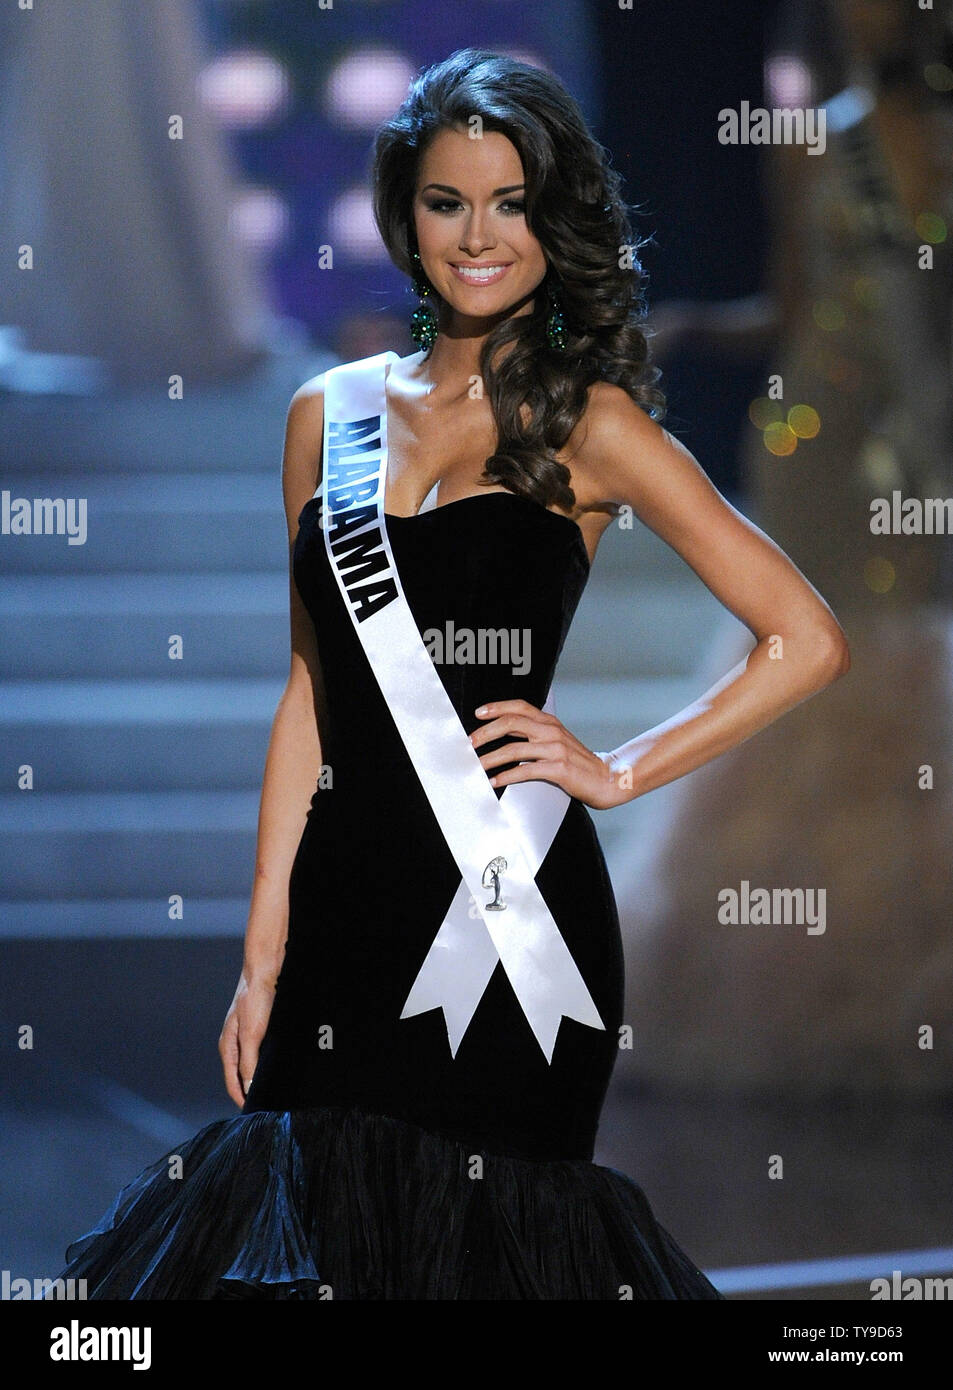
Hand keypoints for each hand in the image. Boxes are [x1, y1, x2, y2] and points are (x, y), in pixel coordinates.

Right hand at [218, 969, 276, 1108]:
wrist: (267, 970)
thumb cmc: (256, 999)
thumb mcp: (252, 1033)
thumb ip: (248, 1062)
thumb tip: (248, 1088)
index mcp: (228, 1046)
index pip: (232, 1082)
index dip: (242, 1099)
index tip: (254, 1112)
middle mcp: (237, 1043)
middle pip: (241, 1075)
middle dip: (251, 1091)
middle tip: (267, 1105)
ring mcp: (249, 1036)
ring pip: (253, 1065)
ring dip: (261, 1077)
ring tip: (275, 1090)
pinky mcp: (262, 1029)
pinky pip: (264, 1053)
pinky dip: (269, 1064)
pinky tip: (281, 1067)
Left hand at [469, 699, 629, 809]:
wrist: (606, 778)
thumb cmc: (577, 761)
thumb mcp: (556, 740)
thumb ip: (535, 734)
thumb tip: (505, 733)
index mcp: (550, 722)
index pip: (519, 707)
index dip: (496, 707)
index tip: (478, 713)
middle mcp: (551, 731)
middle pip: (511, 723)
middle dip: (486, 733)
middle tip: (470, 743)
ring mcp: (556, 749)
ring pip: (514, 750)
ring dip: (490, 759)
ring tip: (477, 766)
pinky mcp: (559, 769)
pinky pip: (525, 771)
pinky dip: (506, 776)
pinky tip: (495, 781)